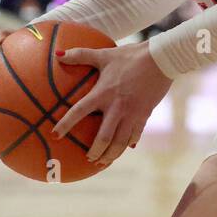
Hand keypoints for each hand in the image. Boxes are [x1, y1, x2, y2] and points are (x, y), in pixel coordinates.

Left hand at [52, 39, 169, 166]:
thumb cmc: (130, 56)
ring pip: (120, 142)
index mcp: (103, 93)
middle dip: (95, 152)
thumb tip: (57, 55)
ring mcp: (132, 114)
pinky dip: (129, 144)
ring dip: (111, 154)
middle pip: (103, 138)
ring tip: (104, 162)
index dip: (65, 124)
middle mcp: (117, 107)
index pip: (79, 111)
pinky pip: (135, 135)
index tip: (55, 135)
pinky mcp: (144, 115)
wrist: (161, 60)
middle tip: (89, 159)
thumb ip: (80, 55)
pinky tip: (126, 148)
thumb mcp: (104, 54)